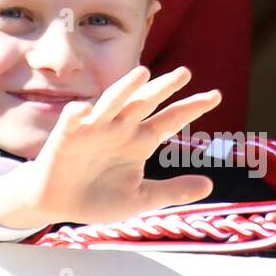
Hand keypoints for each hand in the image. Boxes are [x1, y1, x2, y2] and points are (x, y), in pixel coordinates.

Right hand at [0, 66, 219, 228]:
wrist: (59, 203)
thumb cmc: (99, 197)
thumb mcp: (140, 198)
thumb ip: (172, 191)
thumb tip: (210, 185)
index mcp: (139, 141)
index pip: (170, 120)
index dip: (191, 108)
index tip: (216, 96)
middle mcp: (119, 129)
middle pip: (145, 103)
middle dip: (163, 88)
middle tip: (184, 73)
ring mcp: (94, 129)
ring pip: (112, 103)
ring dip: (125, 88)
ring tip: (142, 74)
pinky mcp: (67, 137)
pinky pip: (72, 121)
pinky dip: (78, 113)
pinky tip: (85, 109)